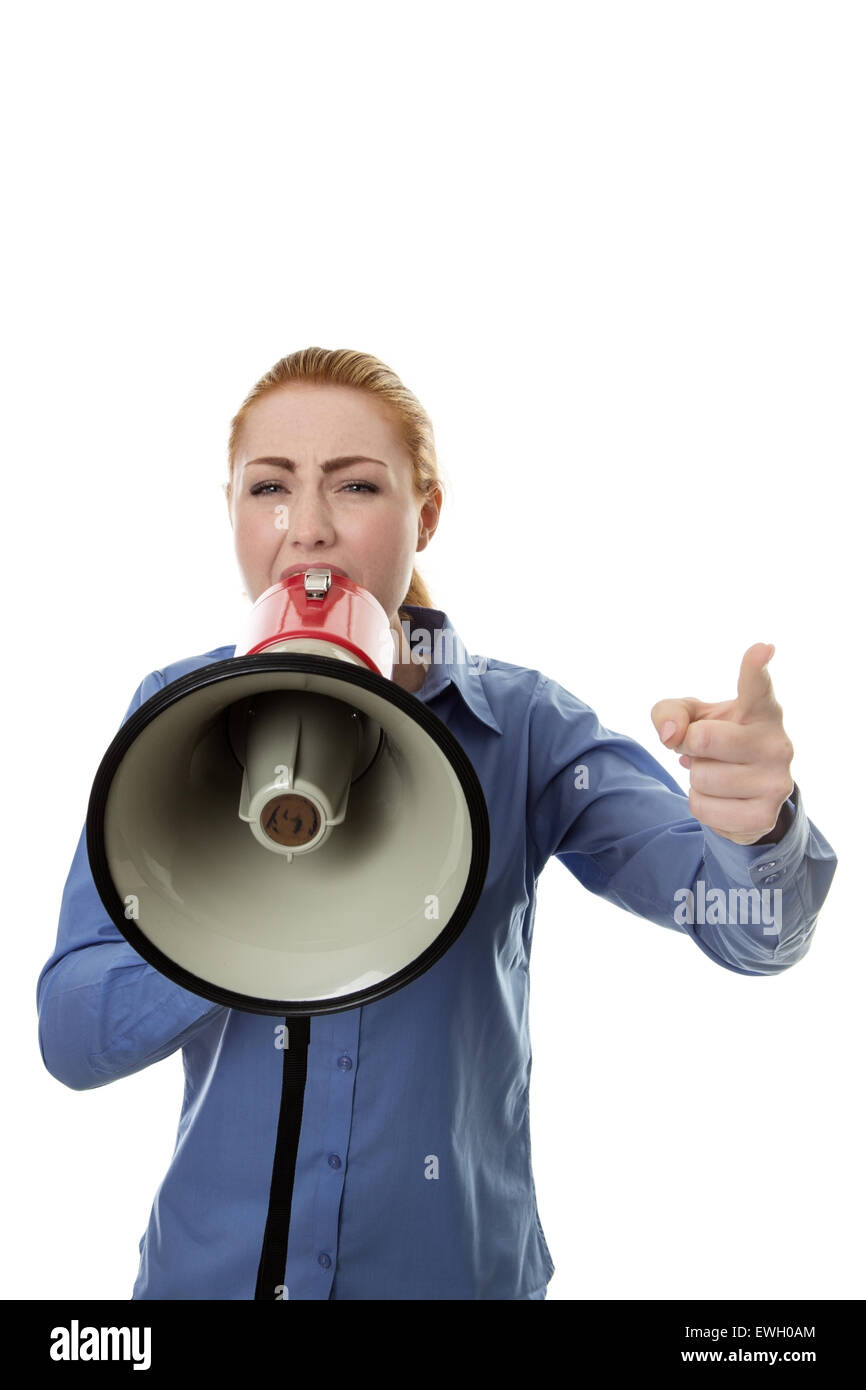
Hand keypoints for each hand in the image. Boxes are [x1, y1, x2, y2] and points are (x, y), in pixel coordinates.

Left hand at [651, 644, 794, 844]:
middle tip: (705, 750)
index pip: (757, 686)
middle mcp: (777, 742)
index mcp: (760, 710)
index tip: (762, 649)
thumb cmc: (716, 742)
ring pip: (701, 778)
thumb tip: (671, 734)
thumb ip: (669, 711)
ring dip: (697, 780)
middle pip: (702, 738)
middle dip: (690, 746)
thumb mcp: (689, 718)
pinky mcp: (765, 815)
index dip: (755, 667)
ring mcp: (776, 781)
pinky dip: (701, 806)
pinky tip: (722, 800)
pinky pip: (704, 809)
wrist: (744, 795)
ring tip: (718, 775)